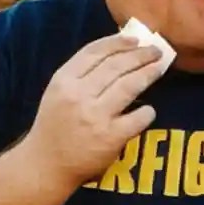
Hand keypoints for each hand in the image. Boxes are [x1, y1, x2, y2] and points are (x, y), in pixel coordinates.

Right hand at [22, 34, 163, 188]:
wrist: (45, 164)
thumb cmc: (54, 125)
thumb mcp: (58, 93)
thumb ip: (81, 73)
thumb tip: (118, 51)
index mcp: (64, 80)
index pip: (95, 52)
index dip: (119, 42)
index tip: (136, 39)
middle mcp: (78, 95)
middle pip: (116, 65)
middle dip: (140, 55)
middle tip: (155, 51)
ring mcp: (95, 116)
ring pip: (129, 86)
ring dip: (148, 73)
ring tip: (158, 68)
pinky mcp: (110, 137)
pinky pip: (138, 118)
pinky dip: (147, 112)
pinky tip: (149, 111)